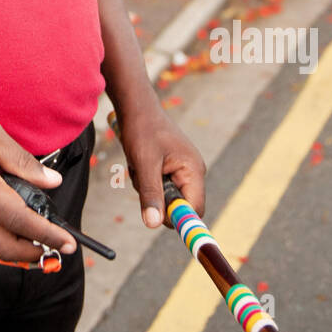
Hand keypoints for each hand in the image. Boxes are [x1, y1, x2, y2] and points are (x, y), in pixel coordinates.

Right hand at [0, 104, 77, 262]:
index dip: (46, 235)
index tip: (67, 243)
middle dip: (33, 253)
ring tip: (38, 237)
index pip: (19, 220)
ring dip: (17, 248)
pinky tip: (12, 224)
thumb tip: (52, 182)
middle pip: (4, 248)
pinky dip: (0, 237)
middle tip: (55, 247)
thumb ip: (24, 162)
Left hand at [115, 98, 205, 229]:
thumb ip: (151, 194)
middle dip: (158, 199)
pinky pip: (161, 186)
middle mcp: (193, 172)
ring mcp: (183, 170)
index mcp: (193, 170)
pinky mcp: (172, 168)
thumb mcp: (144, 164)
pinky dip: (148, 181)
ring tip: (140, 166)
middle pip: (179, 206)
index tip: (155, 214)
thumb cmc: (142, 131)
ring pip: (166, 197)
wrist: (137, 107)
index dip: (177, 217)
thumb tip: (154, 223)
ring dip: (149, 188)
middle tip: (142, 178)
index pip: (194, 209)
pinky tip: (141, 164)